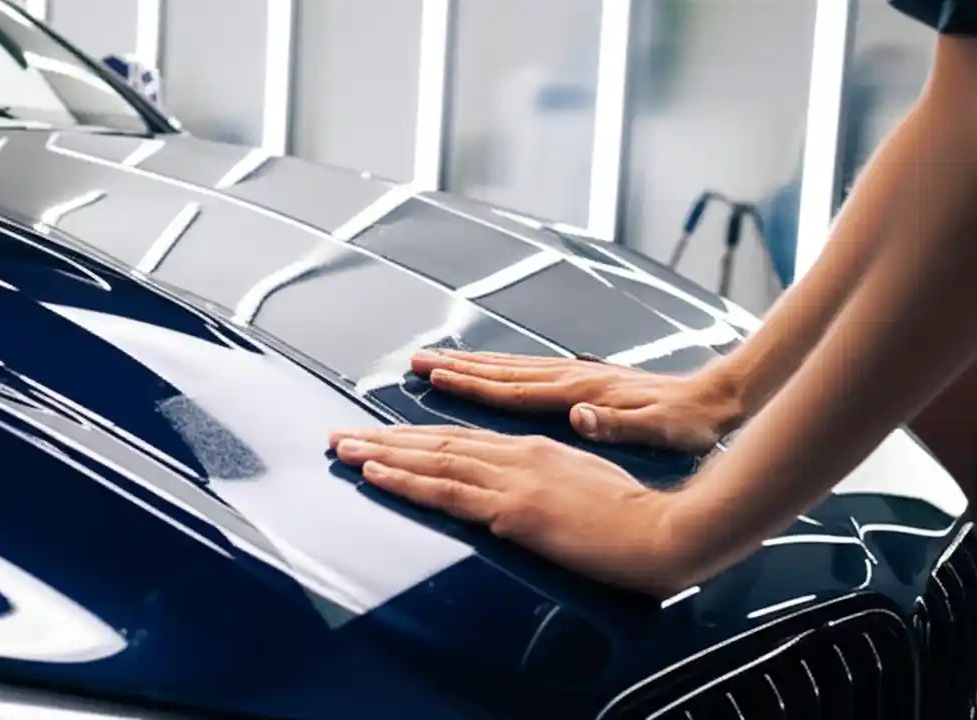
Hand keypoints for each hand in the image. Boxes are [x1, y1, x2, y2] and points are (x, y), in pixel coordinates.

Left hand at [328, 425, 693, 596]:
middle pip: (437, 442)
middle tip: (340, 436)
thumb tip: (528, 482)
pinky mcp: (515, 508)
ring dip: (382, 454)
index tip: (381, 435)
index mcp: (534, 448)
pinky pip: (447, 492)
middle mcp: (517, 455)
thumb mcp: (584, 482)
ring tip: (343, 449)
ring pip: (433, 460)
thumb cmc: (635, 513)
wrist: (665, 531)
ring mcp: (514, 479)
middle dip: (384, 439)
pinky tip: (377, 475)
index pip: (461, 439)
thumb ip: (549, 477)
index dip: (416, 436)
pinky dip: (407, 481)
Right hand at [411, 350, 744, 453]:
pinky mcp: (587, 382)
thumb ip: (616, 425)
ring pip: (512, 369)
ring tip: (440, 359)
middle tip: (416, 359)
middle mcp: (572, 380)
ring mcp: (578, 377)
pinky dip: (502, 370)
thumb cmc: (687, 423)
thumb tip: (579, 418)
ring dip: (473, 365)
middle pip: (502, 373)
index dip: (471, 387)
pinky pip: (530, 373)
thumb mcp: (658, 431)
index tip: (433, 376)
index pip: (513, 391)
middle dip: (457, 368)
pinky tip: (494, 372)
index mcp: (580, 395)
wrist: (717, 399)